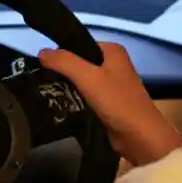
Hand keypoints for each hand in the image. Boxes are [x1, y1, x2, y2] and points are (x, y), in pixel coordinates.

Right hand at [38, 42, 181, 166]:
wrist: (140, 137)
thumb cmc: (117, 103)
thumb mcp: (88, 77)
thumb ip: (64, 62)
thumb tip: (41, 51)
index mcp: (112, 51)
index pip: (78, 45)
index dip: (61, 54)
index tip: (41, 67)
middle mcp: (113, 64)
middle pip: (79, 63)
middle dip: (62, 72)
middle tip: (41, 82)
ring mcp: (112, 85)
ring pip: (81, 81)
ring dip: (67, 87)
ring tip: (46, 93)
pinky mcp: (108, 103)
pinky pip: (86, 96)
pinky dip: (75, 100)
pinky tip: (61, 105)